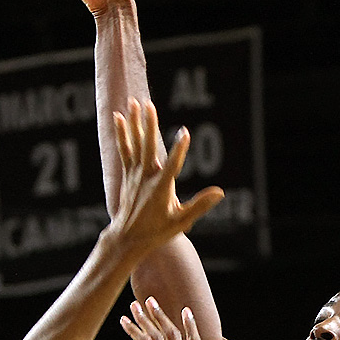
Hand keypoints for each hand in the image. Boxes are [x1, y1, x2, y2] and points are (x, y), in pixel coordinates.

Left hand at [108, 99, 223, 254]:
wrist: (127, 238)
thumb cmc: (156, 232)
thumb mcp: (181, 222)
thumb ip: (199, 206)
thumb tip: (219, 193)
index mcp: (161, 188)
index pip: (173, 164)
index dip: (180, 148)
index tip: (185, 132)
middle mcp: (146, 177)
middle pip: (148, 146)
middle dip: (149, 124)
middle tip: (149, 104)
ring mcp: (135, 174)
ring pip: (134, 143)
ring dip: (134, 122)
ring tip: (134, 101)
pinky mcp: (128, 174)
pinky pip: (124, 149)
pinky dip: (122, 133)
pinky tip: (119, 117)